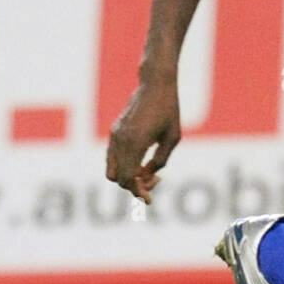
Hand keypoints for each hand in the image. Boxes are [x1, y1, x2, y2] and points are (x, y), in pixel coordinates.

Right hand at [106, 78, 180, 203]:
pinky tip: (140, 162)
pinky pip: (112, 158)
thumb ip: (160, 160)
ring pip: (111, 170)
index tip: (150, 200)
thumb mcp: (173, 137)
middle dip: (133, 186)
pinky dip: (123, 166)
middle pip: (117, 178)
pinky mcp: (114, 131)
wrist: (155, 83)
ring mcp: (114, 135)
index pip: (127, 179)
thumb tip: (147, 176)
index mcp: (135, 142)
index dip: (138, 192)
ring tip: (147, 172)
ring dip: (127, 176)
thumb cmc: (169, 109)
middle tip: (154, 180)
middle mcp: (120, 140)